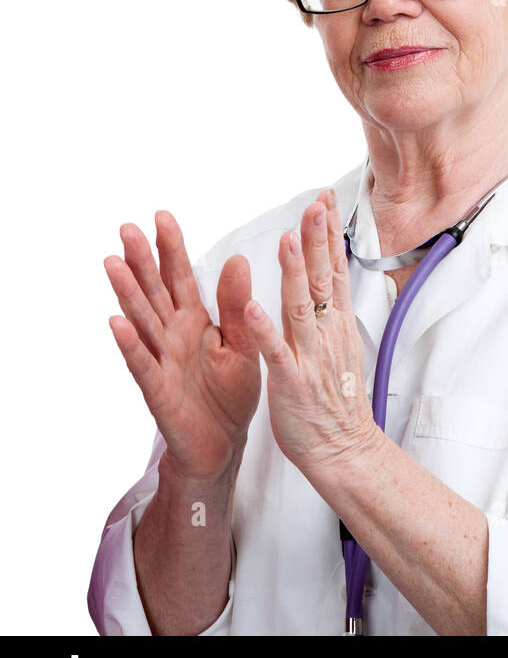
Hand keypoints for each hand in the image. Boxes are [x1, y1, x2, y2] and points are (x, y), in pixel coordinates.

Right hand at [105, 211, 261, 481]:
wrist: (225, 441)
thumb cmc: (231, 391)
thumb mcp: (244, 342)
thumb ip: (238, 305)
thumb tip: (239, 259)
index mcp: (195, 320)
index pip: (181, 277)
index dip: (172, 248)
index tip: (162, 216)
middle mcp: (173, 335)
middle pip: (154, 292)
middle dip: (142, 261)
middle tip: (127, 228)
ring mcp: (162, 361)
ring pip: (142, 321)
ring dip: (127, 293)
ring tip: (113, 262)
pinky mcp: (159, 391)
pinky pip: (143, 365)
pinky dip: (129, 345)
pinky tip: (116, 323)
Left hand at [242, 188, 378, 473]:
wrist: (344, 449)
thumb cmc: (335, 402)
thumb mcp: (339, 347)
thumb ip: (330, 312)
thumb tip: (328, 280)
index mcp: (335, 324)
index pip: (332, 269)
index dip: (329, 234)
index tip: (325, 201)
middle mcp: (326, 334)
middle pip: (321, 278)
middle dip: (318, 238)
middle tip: (316, 203)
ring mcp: (310, 356)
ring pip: (300, 307)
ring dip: (294, 271)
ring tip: (288, 238)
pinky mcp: (291, 382)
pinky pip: (276, 353)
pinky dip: (264, 330)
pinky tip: (253, 307)